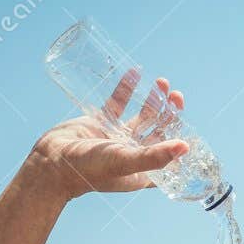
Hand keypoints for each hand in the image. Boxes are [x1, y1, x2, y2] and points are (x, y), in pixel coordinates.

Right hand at [23, 71, 189, 200]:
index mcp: (142, 170)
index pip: (169, 156)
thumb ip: (155, 156)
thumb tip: (185, 147)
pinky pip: (118, 102)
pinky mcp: (101, 122)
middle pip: (158, 131)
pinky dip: (127, 88)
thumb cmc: (90, 169)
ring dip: (153, 100)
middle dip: (170, 114)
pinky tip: (136, 73)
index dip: (181, 144)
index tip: (191, 129)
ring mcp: (116, 137)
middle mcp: (131, 153)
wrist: (52, 161)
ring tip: (163, 83)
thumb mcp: (126, 162)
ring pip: (141, 115)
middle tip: (177, 97)